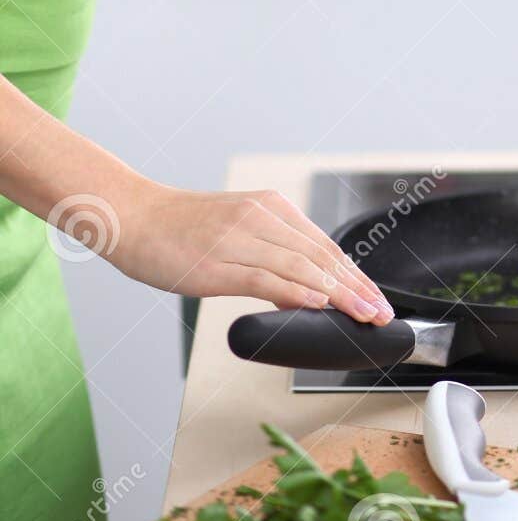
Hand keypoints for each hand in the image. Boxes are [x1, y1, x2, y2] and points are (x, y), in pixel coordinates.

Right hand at [111, 180, 394, 324]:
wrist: (133, 216)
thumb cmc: (180, 228)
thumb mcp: (237, 230)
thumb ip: (273, 258)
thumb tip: (306, 291)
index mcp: (270, 207)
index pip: (324, 245)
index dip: (354, 274)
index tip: (375, 297)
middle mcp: (261, 217)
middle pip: (321, 255)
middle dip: (356, 286)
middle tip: (380, 311)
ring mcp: (239, 238)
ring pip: (301, 266)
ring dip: (338, 293)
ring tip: (361, 312)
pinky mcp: (217, 262)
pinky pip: (264, 275)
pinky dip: (295, 290)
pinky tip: (317, 302)